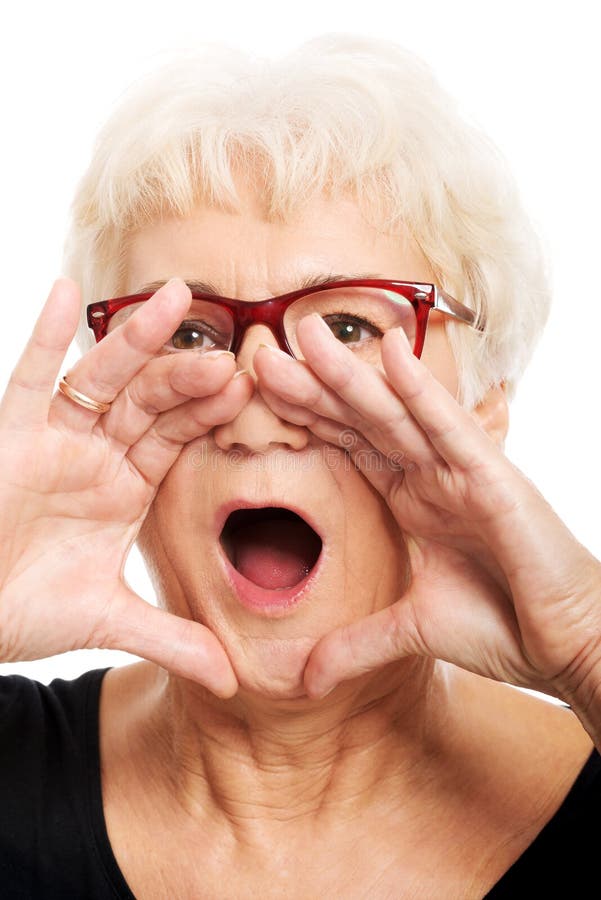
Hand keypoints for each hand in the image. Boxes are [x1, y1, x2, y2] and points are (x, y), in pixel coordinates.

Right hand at [0, 277, 251, 696]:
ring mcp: (52, 438)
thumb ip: (171, 640)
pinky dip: (40, 338)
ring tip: (176, 300)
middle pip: (150, 400)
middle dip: (187, 376)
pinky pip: (24, 378)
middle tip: (233, 352)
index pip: (178, 437)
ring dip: (135, 341)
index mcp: (126, 485)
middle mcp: (96, 453)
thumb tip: (234, 681)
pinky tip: (64, 293)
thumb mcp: (106, 620)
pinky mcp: (7, 435)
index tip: (253, 391)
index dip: (211, 414)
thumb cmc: (22, 609)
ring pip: (99, 378)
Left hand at [253, 315, 600, 717]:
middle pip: (360, 418)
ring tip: (303, 332)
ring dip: (349, 373)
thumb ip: (356, 645)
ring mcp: (461, 471)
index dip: (304, 416)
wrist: (568, 646)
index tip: (255, 391)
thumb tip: (301, 680)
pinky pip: (449, 429)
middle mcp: (431, 474)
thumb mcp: (412, 632)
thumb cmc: (506, 625)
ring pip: (394, 413)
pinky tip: (389, 352)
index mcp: (412, 497)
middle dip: (310, 385)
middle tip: (260, 348)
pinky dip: (420, 390)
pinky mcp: (494, 480)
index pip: (347, 444)